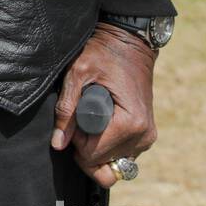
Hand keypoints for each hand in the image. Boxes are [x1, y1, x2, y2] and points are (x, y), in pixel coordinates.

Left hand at [52, 22, 158, 186]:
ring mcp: (147, 137)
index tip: (73, 118)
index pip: (94, 156)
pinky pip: (123, 154)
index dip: (76, 141)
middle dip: (86, 146)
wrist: (129, 42)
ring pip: (114, 163)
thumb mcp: (78, 73)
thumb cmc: (103, 53)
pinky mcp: (146, 135)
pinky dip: (108, 145)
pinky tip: (101, 123)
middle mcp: (143, 136)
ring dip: (98, 147)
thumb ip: (66, 108)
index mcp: (130, 124)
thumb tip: (58, 144)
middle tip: (80, 118)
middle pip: (104, 162)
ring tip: (91, 119)